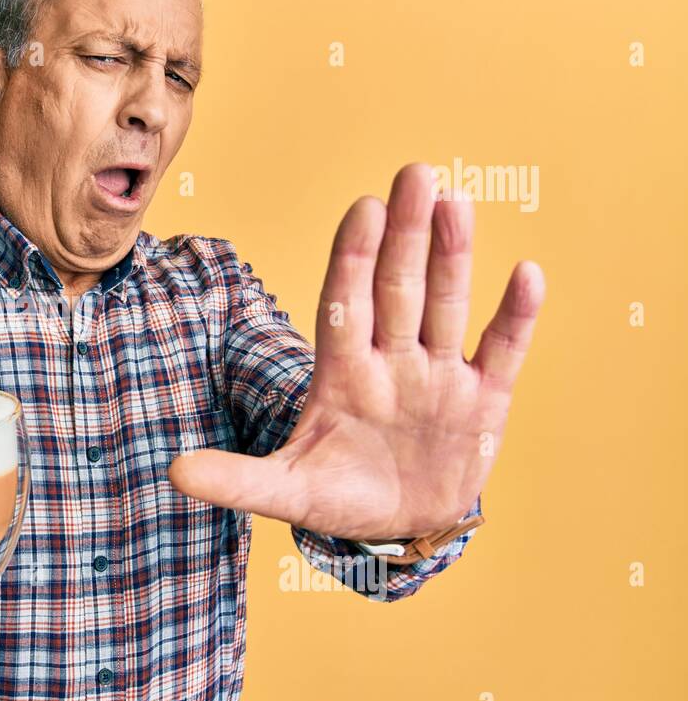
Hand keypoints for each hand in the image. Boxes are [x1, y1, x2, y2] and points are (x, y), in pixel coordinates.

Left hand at [169, 163, 544, 541]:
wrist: (400, 528)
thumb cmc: (340, 496)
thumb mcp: (286, 492)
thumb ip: (236, 479)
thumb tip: (173, 472)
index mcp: (342, 375)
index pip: (346, 305)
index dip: (354, 259)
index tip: (363, 208)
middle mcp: (391, 363)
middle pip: (399, 289)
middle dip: (406, 235)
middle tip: (415, 172)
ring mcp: (438, 377)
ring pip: (446, 306)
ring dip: (452, 258)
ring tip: (456, 203)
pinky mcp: (483, 402)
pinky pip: (501, 351)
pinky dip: (516, 317)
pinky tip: (527, 274)